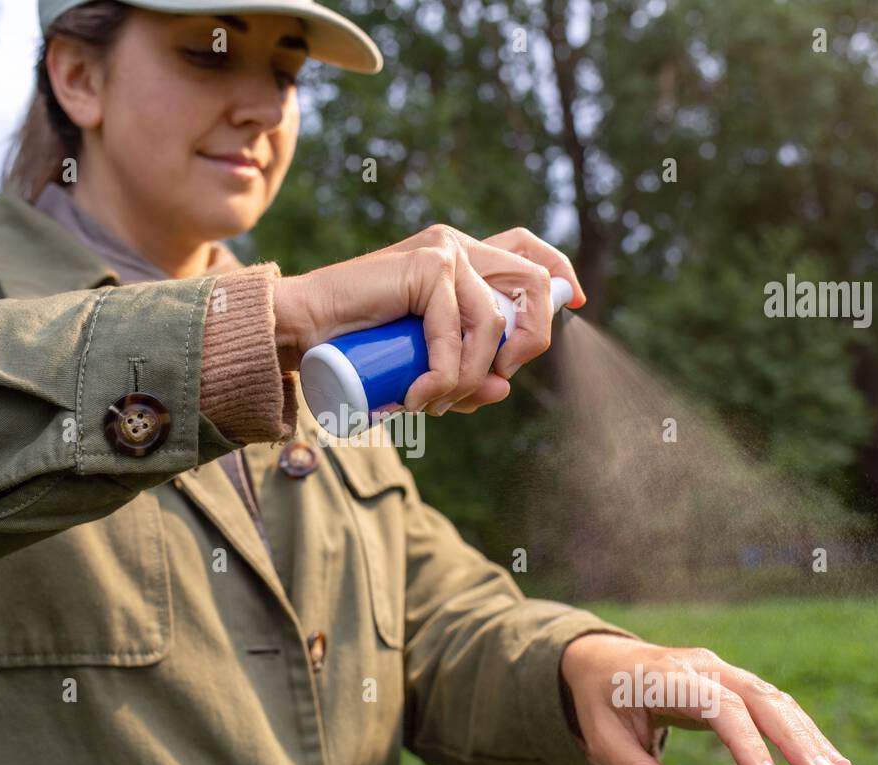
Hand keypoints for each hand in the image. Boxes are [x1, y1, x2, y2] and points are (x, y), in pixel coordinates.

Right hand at [272, 224, 586, 415]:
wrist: (300, 330)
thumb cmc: (355, 349)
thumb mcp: (422, 364)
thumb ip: (463, 373)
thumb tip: (504, 389)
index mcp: (460, 262)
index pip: (528, 254)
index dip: (560, 276)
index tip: (577, 305)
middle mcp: (458, 248)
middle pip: (532, 286)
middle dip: (525, 347)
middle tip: (485, 387)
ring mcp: (444, 252)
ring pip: (495, 324)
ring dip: (469, 378)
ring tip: (430, 403)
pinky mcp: (428, 265)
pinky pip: (460, 330)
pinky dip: (444, 373)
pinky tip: (417, 395)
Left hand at [559, 634, 854, 764]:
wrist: (603, 662)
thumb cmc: (602, 704)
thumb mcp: (603, 739)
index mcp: (666, 676)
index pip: (716, 706)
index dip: (747, 743)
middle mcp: (701, 667)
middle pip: (756, 697)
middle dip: (795, 739)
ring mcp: (721, 671)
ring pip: (773, 699)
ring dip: (807, 736)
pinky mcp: (733, 683)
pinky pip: (773, 704)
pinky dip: (801, 730)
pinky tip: (830, 760)